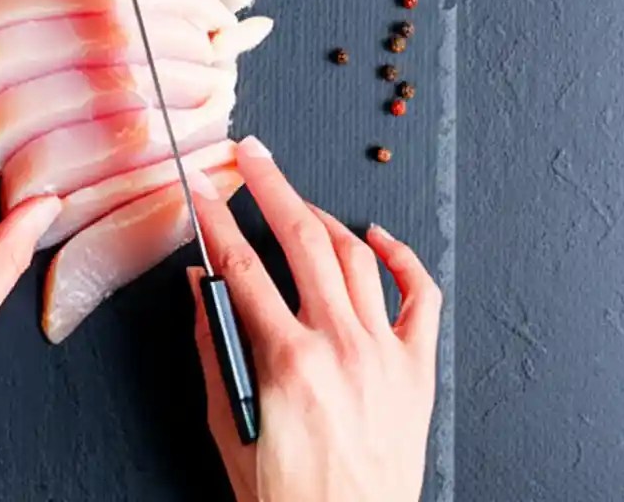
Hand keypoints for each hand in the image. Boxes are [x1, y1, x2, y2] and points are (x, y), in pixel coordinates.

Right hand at [186, 137, 441, 501]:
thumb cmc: (286, 495)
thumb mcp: (230, 425)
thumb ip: (215, 349)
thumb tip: (202, 289)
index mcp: (287, 361)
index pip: (242, 267)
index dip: (217, 220)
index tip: (204, 189)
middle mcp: (340, 345)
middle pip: (301, 240)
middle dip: (270, 186)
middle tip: (251, 154)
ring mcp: (384, 352)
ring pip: (356, 256)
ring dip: (322, 216)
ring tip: (297, 199)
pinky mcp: (416, 368)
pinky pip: (420, 294)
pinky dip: (401, 257)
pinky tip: (378, 235)